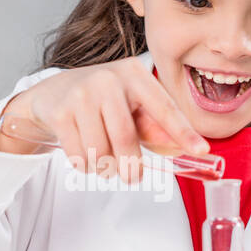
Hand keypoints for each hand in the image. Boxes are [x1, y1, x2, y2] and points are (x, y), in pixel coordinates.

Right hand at [0, 56, 208, 181]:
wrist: (50, 94)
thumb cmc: (99, 101)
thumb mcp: (129, 106)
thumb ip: (154, 127)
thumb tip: (182, 148)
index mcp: (134, 74)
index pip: (163, 107)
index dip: (183, 131)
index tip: (201, 149)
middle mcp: (108, 79)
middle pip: (126, 137)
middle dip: (130, 165)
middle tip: (132, 177)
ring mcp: (81, 93)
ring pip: (100, 150)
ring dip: (103, 166)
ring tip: (101, 158)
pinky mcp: (60, 112)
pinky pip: (80, 155)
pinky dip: (84, 164)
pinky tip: (82, 152)